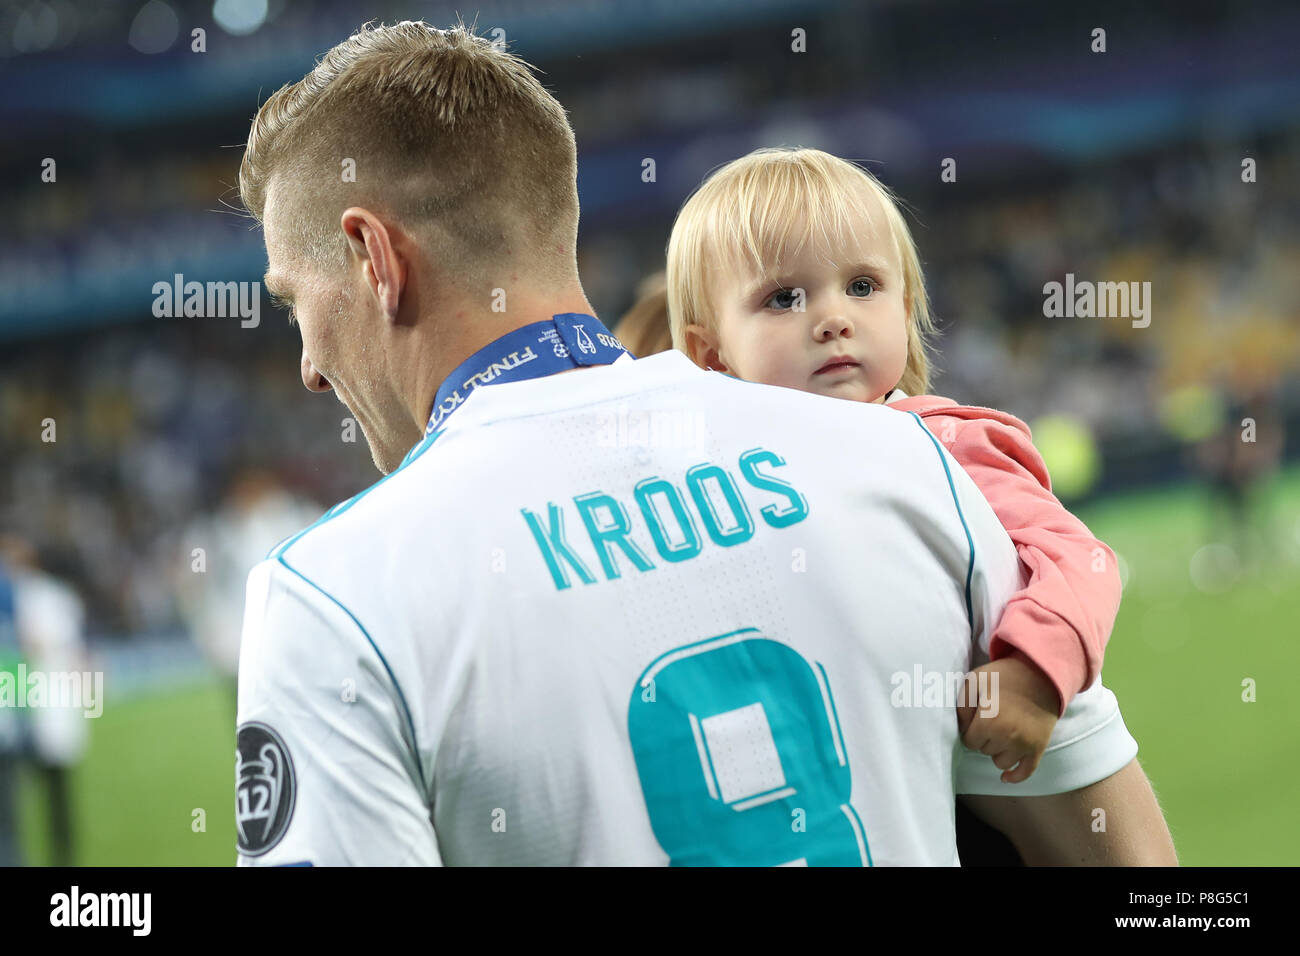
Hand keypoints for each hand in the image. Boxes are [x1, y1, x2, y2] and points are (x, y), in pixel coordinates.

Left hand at [956, 652, 1059, 782]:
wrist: (1041, 674)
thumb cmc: (1004, 676)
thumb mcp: (974, 681)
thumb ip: (962, 707)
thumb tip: (961, 729)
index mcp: (989, 721)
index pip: (969, 742)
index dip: (970, 730)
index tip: (976, 718)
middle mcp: (1008, 737)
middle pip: (984, 751)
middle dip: (983, 738)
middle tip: (992, 718)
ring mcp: (1025, 745)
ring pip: (1001, 762)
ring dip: (997, 751)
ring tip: (1001, 732)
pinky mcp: (1039, 748)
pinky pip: (1026, 772)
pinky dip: (1015, 776)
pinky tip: (1005, 777)